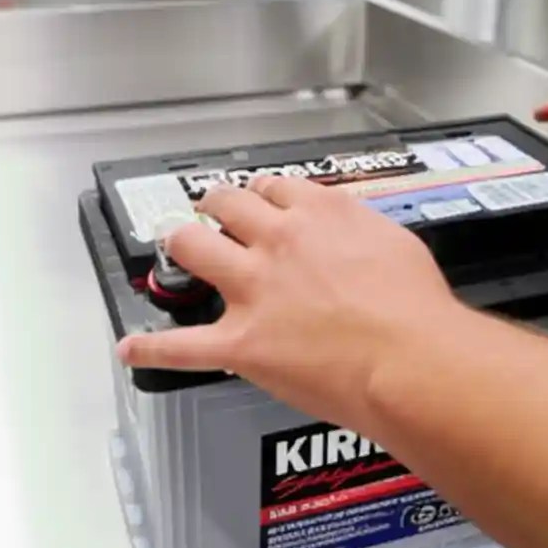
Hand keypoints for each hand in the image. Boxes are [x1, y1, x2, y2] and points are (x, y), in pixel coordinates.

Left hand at [116, 176, 470, 428]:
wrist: (412, 359)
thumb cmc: (418, 312)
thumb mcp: (397, 244)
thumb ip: (361, 234)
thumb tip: (354, 240)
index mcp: (319, 215)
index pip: (273, 187)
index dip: (261, 194)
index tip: (260, 201)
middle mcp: (278, 242)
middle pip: (225, 205)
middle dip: (213, 207)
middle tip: (210, 213)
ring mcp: (253, 290)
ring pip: (192, 248)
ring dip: (180, 246)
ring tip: (174, 248)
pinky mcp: (241, 342)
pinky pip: (181, 346)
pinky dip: (151, 347)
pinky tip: (130, 347)